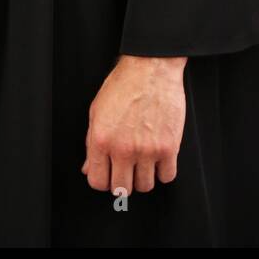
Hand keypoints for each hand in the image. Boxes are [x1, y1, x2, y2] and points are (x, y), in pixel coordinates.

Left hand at [82, 55, 186, 196]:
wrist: (150, 69)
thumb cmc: (122, 86)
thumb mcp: (96, 111)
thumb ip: (91, 142)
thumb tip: (89, 167)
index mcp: (101, 139)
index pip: (98, 181)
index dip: (102, 180)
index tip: (107, 174)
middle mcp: (123, 148)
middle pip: (121, 189)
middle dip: (122, 182)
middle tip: (125, 170)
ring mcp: (147, 150)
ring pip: (145, 186)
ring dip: (143, 177)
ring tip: (142, 162)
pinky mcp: (169, 148)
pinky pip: (167, 177)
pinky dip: (163, 172)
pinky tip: (158, 158)